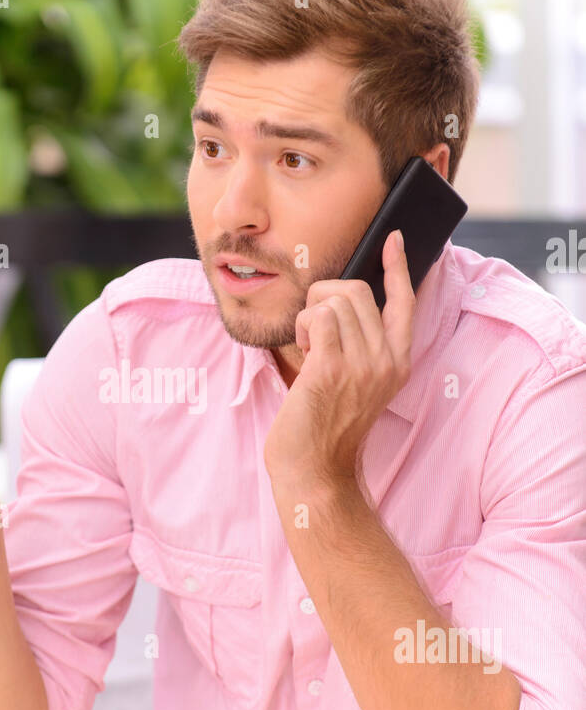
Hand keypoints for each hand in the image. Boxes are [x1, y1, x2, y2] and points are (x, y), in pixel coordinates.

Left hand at [263, 230, 414, 487]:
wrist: (315, 470)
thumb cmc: (324, 426)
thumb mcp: (355, 381)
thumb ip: (356, 345)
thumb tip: (338, 302)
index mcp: (398, 362)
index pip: (405, 303)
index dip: (399, 268)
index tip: (394, 239)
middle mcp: (387, 360)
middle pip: (357, 291)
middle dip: (326, 297)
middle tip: (314, 331)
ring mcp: (363, 364)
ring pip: (335, 300)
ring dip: (311, 316)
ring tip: (310, 350)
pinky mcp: (332, 368)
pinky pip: (317, 317)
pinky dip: (303, 326)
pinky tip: (303, 352)